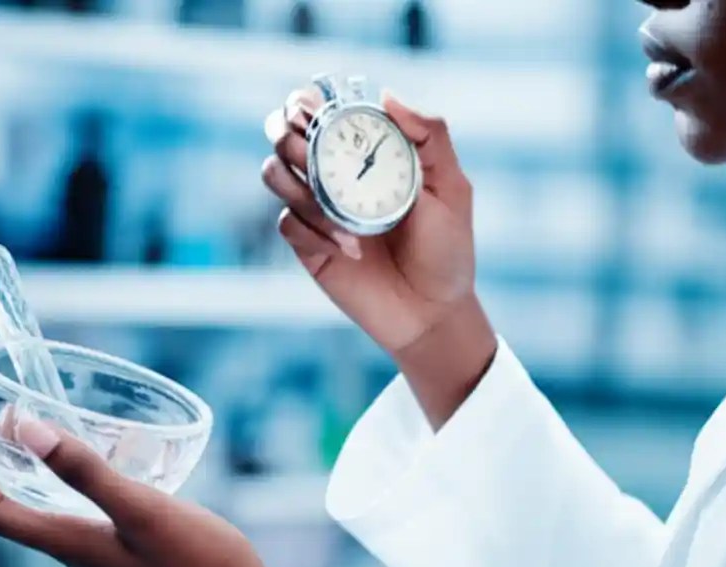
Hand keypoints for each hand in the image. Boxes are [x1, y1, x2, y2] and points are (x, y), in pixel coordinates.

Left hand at [0, 421, 328, 566]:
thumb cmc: (198, 562)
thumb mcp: (141, 507)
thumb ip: (84, 471)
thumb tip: (26, 431)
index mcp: (70, 545)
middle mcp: (77, 555)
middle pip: (16, 510)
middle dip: (1, 463)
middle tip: (6, 418)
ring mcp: (102, 558)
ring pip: (52, 511)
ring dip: (38, 472)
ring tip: (47, 428)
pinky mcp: (128, 555)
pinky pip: (85, 514)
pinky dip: (77, 482)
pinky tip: (106, 459)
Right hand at [262, 89, 482, 355]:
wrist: (433, 311)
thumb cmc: (447, 248)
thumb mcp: (452, 188)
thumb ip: (430, 137)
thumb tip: (387, 95)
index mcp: (365, 152)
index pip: (318, 111)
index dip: (302, 102)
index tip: (310, 111)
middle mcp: (334, 174)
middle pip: (282, 136)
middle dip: (287, 136)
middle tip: (310, 154)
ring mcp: (316, 209)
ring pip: (273, 174)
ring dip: (298, 185)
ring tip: (341, 215)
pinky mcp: (308, 245)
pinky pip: (287, 223)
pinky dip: (312, 230)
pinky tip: (348, 248)